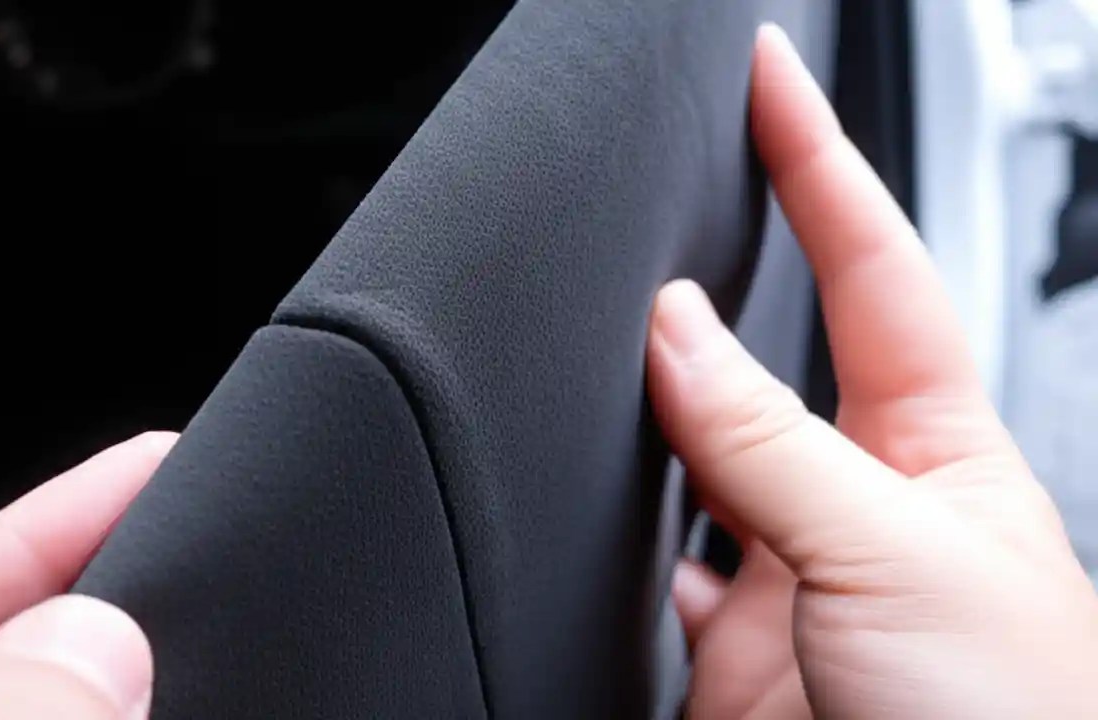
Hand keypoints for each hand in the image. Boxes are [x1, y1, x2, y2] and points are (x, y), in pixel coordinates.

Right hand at [648, 25, 1097, 718]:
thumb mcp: (897, 555)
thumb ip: (773, 445)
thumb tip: (679, 333)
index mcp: (938, 455)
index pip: (871, 268)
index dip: (819, 163)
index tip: (769, 75)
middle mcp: (859, 508)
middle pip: (770, 359)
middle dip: (721, 278)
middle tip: (661, 211)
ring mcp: (792, 583)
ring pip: (697, 464)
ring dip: (652, 422)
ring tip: (606, 371)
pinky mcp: (734, 661)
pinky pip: (658, 572)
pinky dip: (620, 548)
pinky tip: (600, 529)